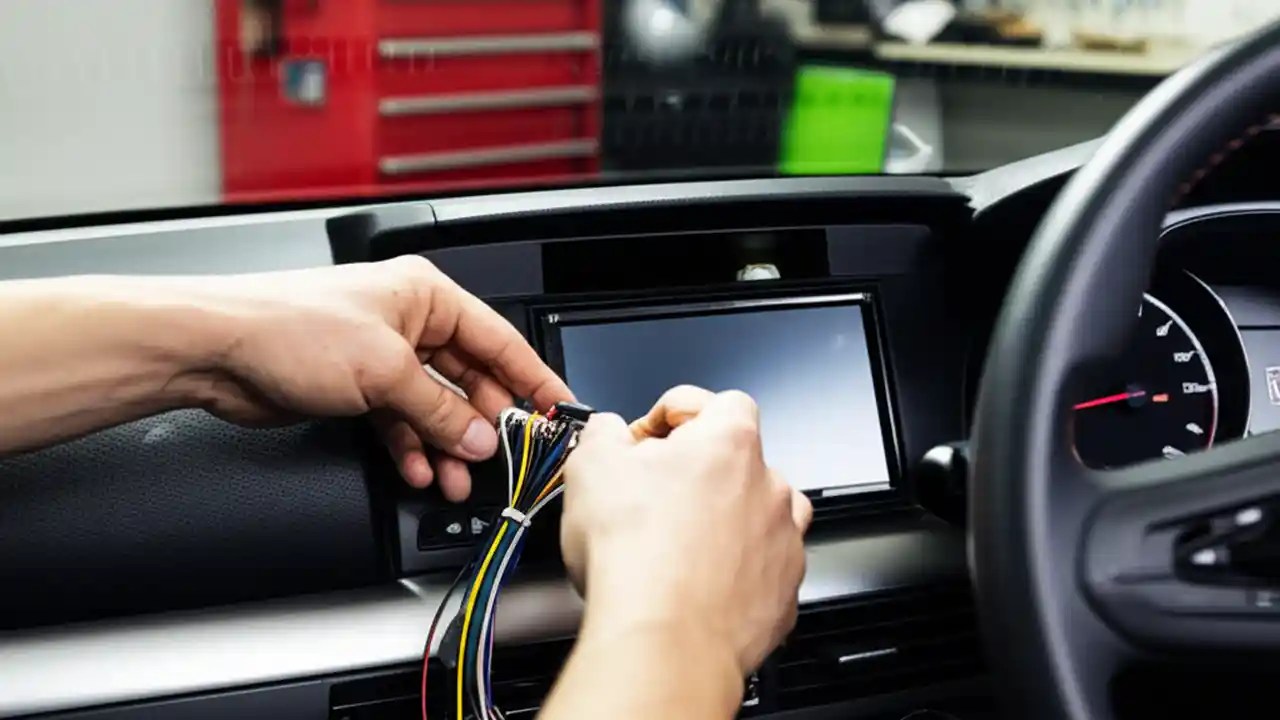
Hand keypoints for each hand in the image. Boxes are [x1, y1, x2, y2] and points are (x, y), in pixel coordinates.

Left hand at [187, 256, 571, 498]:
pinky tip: (417, 470)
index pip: (498, 340)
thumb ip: (439, 409)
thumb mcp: (385, 371)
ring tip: (457, 477)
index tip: (557, 408)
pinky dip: (410, 448)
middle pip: (468, 379)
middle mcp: (408, 323)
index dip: (532, 376)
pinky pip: (400, 422)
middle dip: (484, 423)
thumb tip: (479, 436)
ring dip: (445, 445)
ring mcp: (382, 357)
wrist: (218, 349)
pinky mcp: (356, 388)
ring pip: (433, 407)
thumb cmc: (289, 326)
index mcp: (426, 296)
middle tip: (507, 456)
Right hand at [560, 386, 812, 674]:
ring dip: (724, 522)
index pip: (715, 402)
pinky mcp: (783, 594)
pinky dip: (733, 574)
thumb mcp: (590, 464)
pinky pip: (761, 571)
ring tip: (678, 544)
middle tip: (652, 497)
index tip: (643, 441)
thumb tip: (608, 432)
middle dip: (697, 475)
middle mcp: (769, 486)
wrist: (663, 638)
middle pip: (738, 461)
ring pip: (758, 516)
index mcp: (731, 441)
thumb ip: (603, 433)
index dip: (671, 415)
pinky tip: (694, 585)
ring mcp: (784, 542)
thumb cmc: (635, 554)